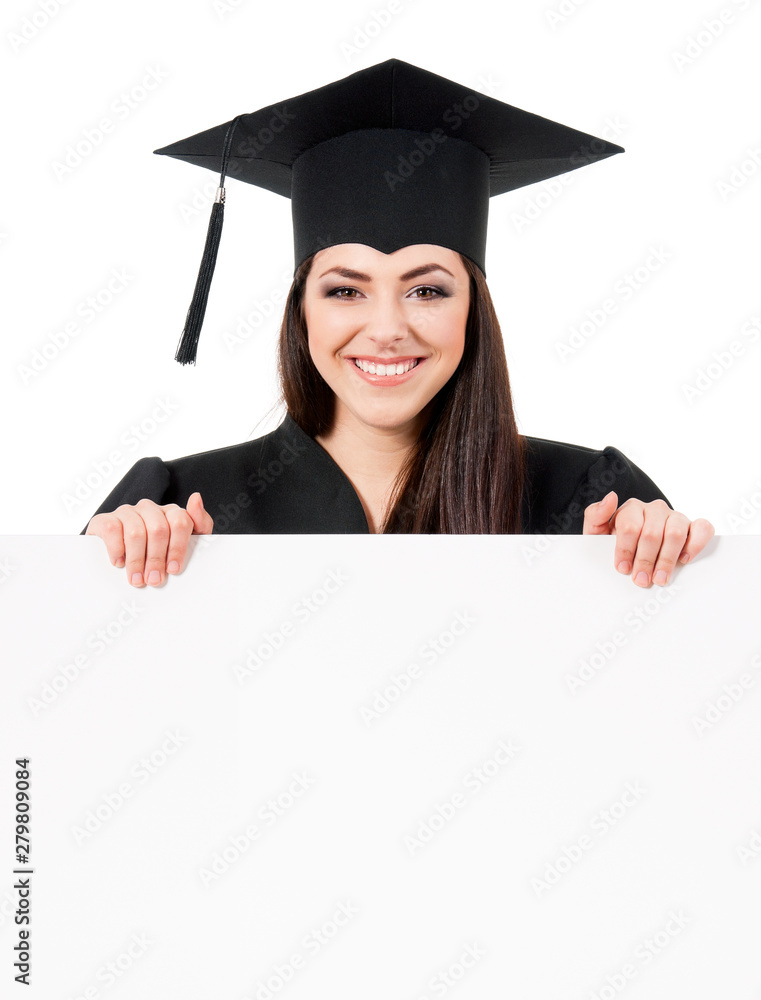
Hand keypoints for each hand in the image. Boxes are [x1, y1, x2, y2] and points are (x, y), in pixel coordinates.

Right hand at [85, 493, 212, 586]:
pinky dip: (117, 549)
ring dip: (137, 560)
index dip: (177, 548)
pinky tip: (119, 563)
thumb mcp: (187, 542)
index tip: (174, 569)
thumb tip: (196, 497)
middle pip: (158, 530)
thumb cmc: (158, 552)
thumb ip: (200, 523)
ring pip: (136, 532)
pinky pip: (112, 529)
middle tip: (155, 580)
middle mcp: (149, 509)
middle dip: (157, 559)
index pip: (180, 522)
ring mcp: (127, 512)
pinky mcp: (105, 519)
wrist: (119, 557)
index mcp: (170, 513)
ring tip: (137, 579)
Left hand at [583, 492, 714, 586]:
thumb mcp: (597, 533)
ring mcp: (674, 516)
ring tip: (660, 578)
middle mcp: (654, 509)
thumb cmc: (615, 542)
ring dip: (667, 559)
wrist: (634, 550)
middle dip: (645, 560)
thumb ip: (596, 515)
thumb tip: (611, 497)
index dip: (625, 550)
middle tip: (641, 579)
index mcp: (631, 509)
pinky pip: (702, 529)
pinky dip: (695, 544)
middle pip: (652, 534)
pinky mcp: (693, 526)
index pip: (630, 527)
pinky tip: (684, 559)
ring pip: (675, 533)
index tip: (623, 568)